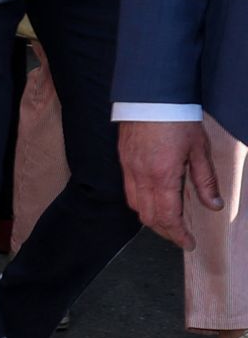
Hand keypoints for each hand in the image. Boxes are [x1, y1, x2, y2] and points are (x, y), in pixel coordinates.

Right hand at [119, 119, 221, 249]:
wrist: (151, 95)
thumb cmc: (177, 118)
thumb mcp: (199, 150)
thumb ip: (205, 181)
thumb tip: (214, 205)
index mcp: (163, 176)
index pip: (168, 217)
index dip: (178, 234)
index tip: (188, 243)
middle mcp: (142, 176)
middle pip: (148, 216)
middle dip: (164, 231)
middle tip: (180, 236)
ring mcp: (129, 168)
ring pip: (135, 206)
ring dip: (151, 218)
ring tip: (166, 221)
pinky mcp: (123, 160)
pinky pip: (129, 190)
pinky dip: (140, 202)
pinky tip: (152, 199)